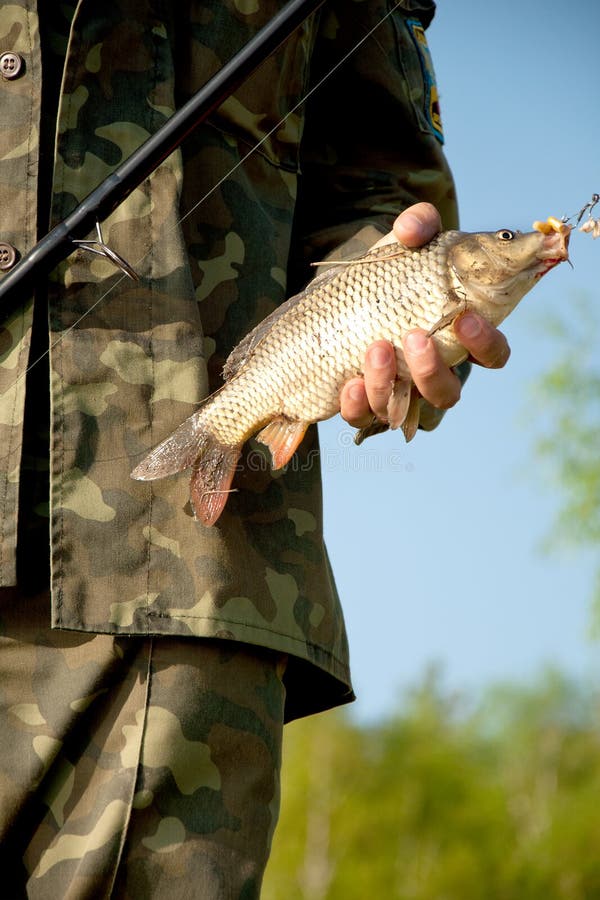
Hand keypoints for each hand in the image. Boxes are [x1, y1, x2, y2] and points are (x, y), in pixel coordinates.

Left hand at [340, 203, 510, 428]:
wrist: (340, 292)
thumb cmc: (388, 271)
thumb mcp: (405, 242)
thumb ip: (417, 225)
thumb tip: (413, 228)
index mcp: (458, 339)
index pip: (492, 355)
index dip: (486, 344)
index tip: (465, 319)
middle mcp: (434, 373)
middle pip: (448, 394)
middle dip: (432, 370)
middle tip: (413, 336)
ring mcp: (398, 392)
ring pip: (406, 410)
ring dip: (390, 385)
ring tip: (374, 348)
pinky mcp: (363, 401)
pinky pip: (364, 418)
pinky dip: (358, 405)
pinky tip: (348, 384)